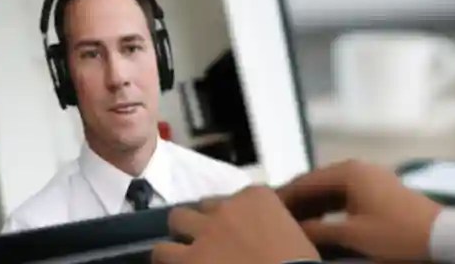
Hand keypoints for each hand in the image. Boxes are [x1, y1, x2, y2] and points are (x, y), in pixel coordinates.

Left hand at [152, 186, 319, 263]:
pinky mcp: (187, 259)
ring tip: (185, 255)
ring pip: (176, 221)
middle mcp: (227, 208)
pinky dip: (168, 260)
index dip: (233, 217)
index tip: (238, 233)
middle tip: (209, 244)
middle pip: (202, 206)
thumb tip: (261, 236)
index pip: (235, 197)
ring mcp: (205, 232)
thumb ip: (272, 226)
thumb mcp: (293, 236)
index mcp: (258, 197)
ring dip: (182, 235)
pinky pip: (161, 252)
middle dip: (204, 222)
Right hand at [278, 159, 442, 261]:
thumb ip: (319, 231)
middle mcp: (357, 168)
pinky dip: (328, 208)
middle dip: (295, 202)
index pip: (305, 181)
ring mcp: (369, 177)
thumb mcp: (353, 235)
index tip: (263, 211)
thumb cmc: (398, 233)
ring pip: (329, 190)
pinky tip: (318, 224)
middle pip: (316, 183)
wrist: (439, 235)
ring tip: (291, 225)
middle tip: (273, 219)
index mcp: (349, 172)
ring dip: (311, 206)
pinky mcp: (378, 190)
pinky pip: (343, 196)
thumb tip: (294, 232)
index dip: (283, 197)